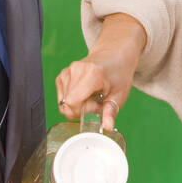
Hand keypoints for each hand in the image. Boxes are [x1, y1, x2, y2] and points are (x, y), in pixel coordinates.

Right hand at [55, 13, 146, 129]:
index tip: (96, 106)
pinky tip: (83, 92)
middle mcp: (75, 70)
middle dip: (80, 109)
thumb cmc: (118, 74)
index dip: (82, 111)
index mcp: (90, 74)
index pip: (72, 103)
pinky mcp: (63, 74)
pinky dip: (71, 98)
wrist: (114, 55)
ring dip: (76, 103)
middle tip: (95, 101)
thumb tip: (107, 126)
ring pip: (63, 101)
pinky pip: (62, 95)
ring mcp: (67, 71)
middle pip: (66, 104)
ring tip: (90, 95)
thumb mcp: (119, 94)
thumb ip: (110, 111)